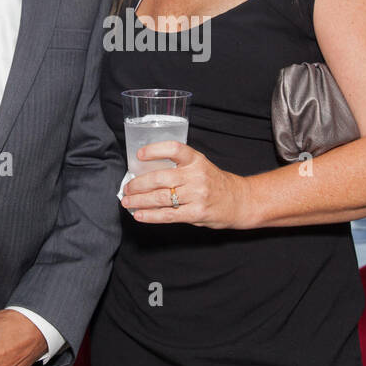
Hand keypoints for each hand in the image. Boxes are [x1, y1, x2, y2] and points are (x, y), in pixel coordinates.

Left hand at [121, 141, 247, 228]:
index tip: (139, 155)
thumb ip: (179, 168)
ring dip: (139, 201)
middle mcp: (196, 176)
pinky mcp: (196, 213)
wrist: (239, 200)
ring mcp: (197, 195)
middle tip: (127, 188)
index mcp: (196, 160)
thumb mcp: (201, 166)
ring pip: (161, 198)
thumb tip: (146, 174)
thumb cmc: (215, 183)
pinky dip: (151, 216)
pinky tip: (139, 215)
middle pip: (160, 178)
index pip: (174, 149)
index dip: (155, 150)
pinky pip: (168, 215)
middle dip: (138, 184)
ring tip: (127, 202)